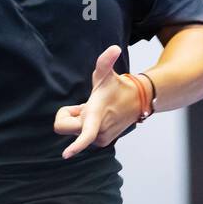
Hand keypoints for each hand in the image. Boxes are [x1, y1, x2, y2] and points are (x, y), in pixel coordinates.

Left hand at [52, 44, 142, 159]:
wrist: (138, 100)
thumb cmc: (117, 86)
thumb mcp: (106, 73)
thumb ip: (105, 61)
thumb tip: (114, 48)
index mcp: (96, 115)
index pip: (85, 134)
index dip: (76, 146)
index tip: (65, 155)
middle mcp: (98, 131)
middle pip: (64, 127)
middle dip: (68, 115)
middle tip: (82, 104)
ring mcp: (100, 139)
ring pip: (74, 131)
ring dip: (80, 120)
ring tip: (96, 109)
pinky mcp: (102, 142)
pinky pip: (82, 135)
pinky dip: (86, 125)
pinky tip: (99, 116)